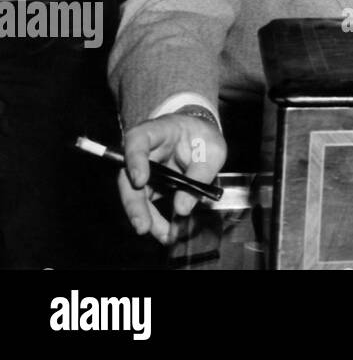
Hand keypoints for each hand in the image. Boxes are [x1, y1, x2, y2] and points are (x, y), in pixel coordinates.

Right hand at [118, 114, 226, 243]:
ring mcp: (142, 170)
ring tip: (163, 234)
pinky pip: (146, 204)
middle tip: (143, 226)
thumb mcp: (213, 150)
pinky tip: (166, 232)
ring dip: (145, 217)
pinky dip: (155, 219)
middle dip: (134, 203)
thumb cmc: (203, 137)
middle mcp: (142, 151)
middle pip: (128, 175)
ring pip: (135, 195)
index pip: (138, 140)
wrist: (199, 136)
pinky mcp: (147, 186)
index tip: (140, 181)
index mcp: (157, 131)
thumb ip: (201, 174)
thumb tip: (182, 208)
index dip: (135, 160)